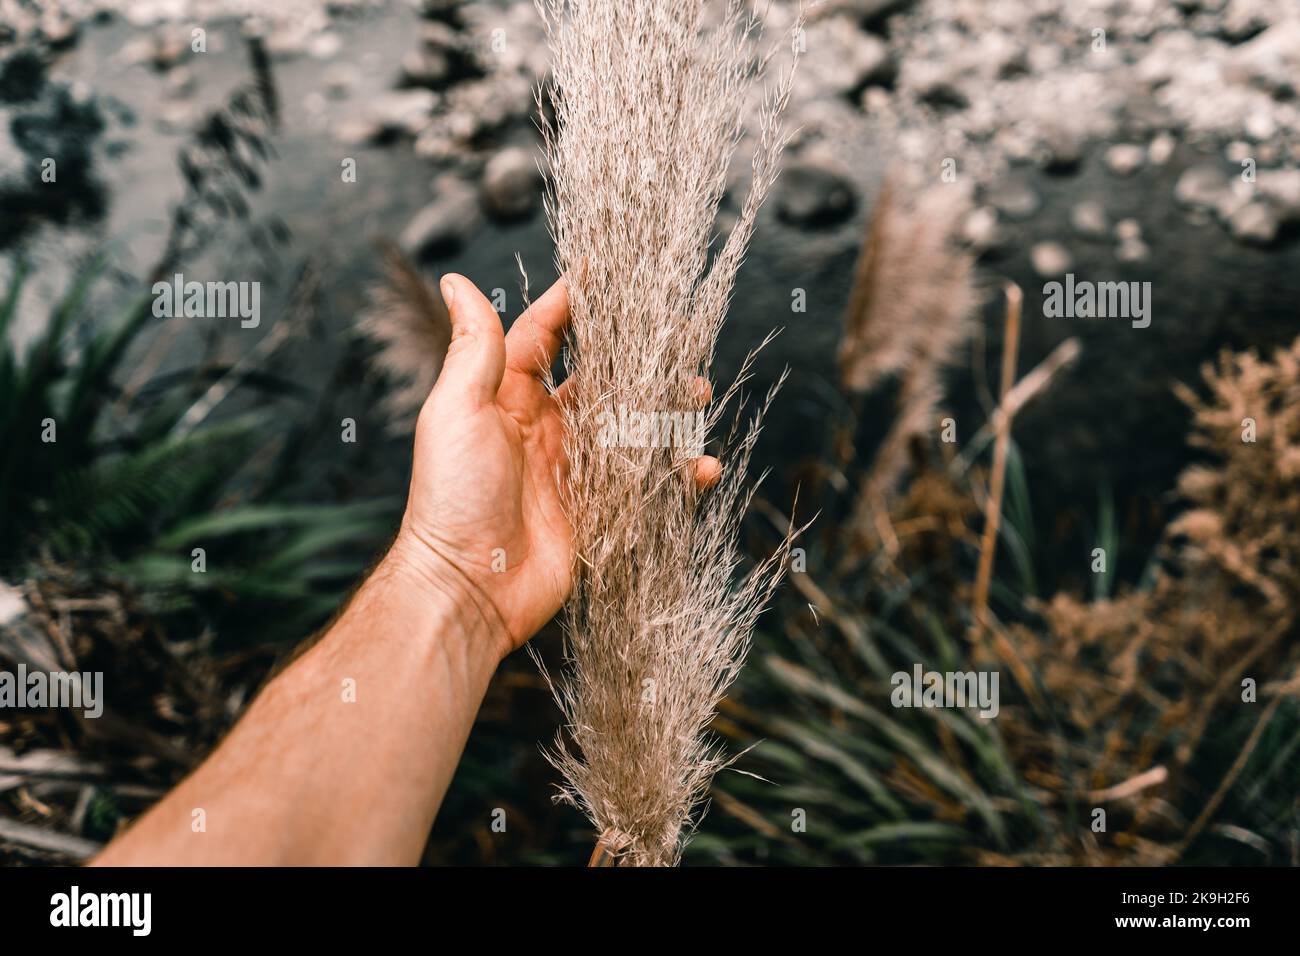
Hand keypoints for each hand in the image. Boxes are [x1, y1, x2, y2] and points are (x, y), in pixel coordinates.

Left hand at [390, 273, 720, 659]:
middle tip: (676, 342)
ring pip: (633, 427)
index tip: (604, 270)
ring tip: (698, 394)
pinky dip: (678, 475)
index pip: (544, 336)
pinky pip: (648, 486)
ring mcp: (575, 472)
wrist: (466, 588)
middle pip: (602, 378)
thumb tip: (457, 280)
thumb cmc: (451, 495)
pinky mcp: (599, 514)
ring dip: (667, 410)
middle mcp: (545, 430)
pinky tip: (700, 466)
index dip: (572, 304)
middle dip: (637, 357)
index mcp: (509, 399)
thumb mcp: (457, 410)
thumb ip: (472, 347)